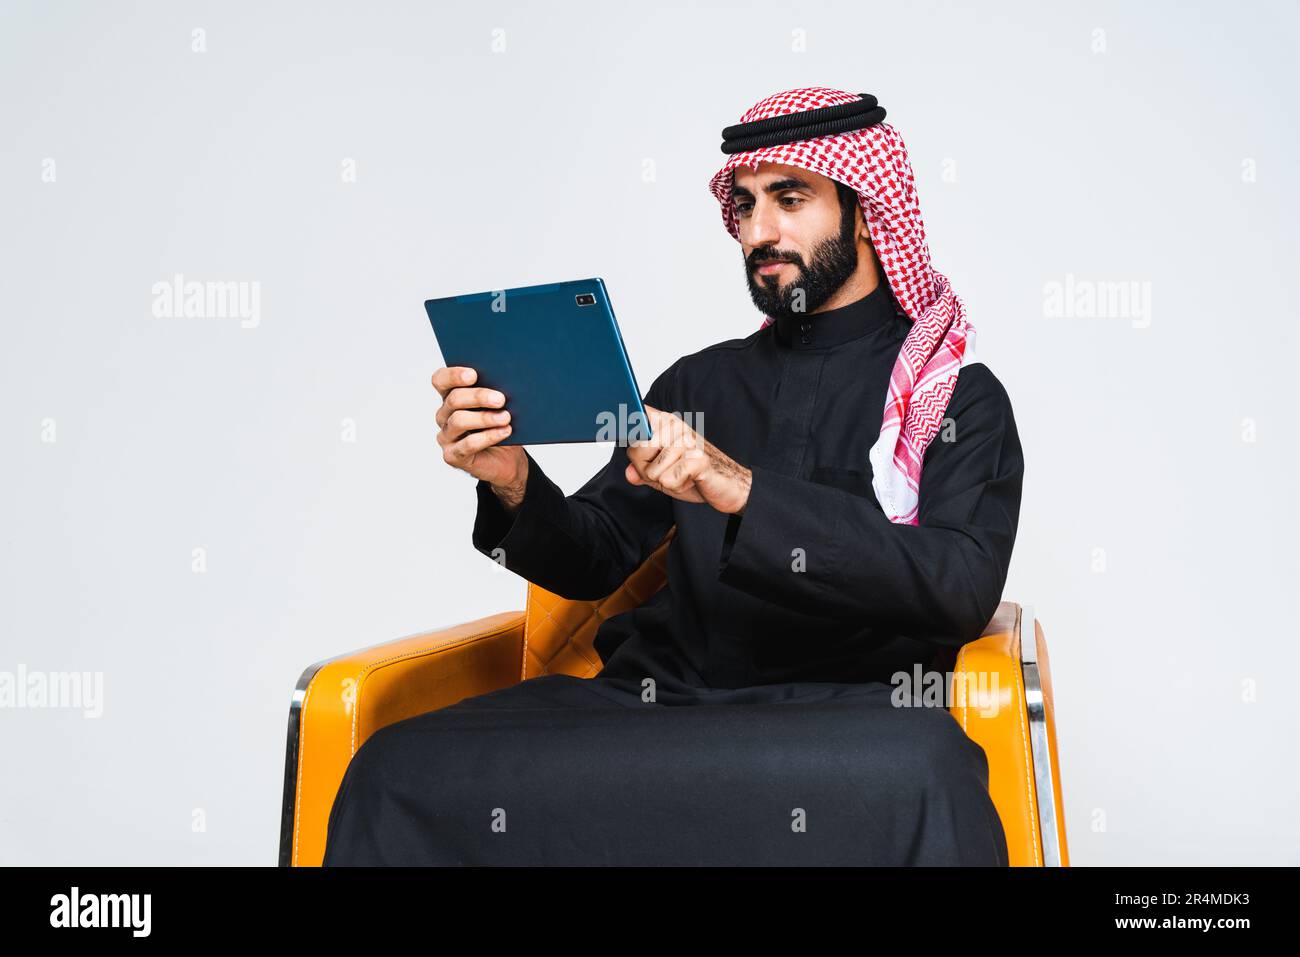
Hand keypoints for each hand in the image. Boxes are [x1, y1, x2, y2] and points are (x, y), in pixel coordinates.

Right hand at [432, 366, 526, 494]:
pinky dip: (488, 436)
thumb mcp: (500, 405)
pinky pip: (468, 444)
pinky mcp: (452, 456)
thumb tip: (507, 379)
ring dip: (485, 418)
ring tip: (506, 417)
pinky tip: (504, 431)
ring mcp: (446, 436)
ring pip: (459, 421)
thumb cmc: (501, 426)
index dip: (453, 375)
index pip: (441, 380)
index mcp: (451, 396)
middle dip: (478, 396)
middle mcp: (444, 415)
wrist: (507, 459)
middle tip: (500, 399)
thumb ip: (496, 391)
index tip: (473, 374)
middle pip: (454, 399)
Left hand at [625, 404, 750, 514]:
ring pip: (652, 470)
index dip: (622, 423)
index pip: (634, 415)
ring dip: (666, 481)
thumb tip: (629, 474)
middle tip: (668, 471)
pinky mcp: (698, 459)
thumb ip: (644, 471)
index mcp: (665, 422)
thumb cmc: (695, 475)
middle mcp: (675, 425)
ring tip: (684, 475)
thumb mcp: (663, 474)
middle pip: (636, 449)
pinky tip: (692, 480)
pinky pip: (668, 480)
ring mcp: (688, 440)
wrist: (729, 486)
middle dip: (647, 470)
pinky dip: (677, 487)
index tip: (609, 423)